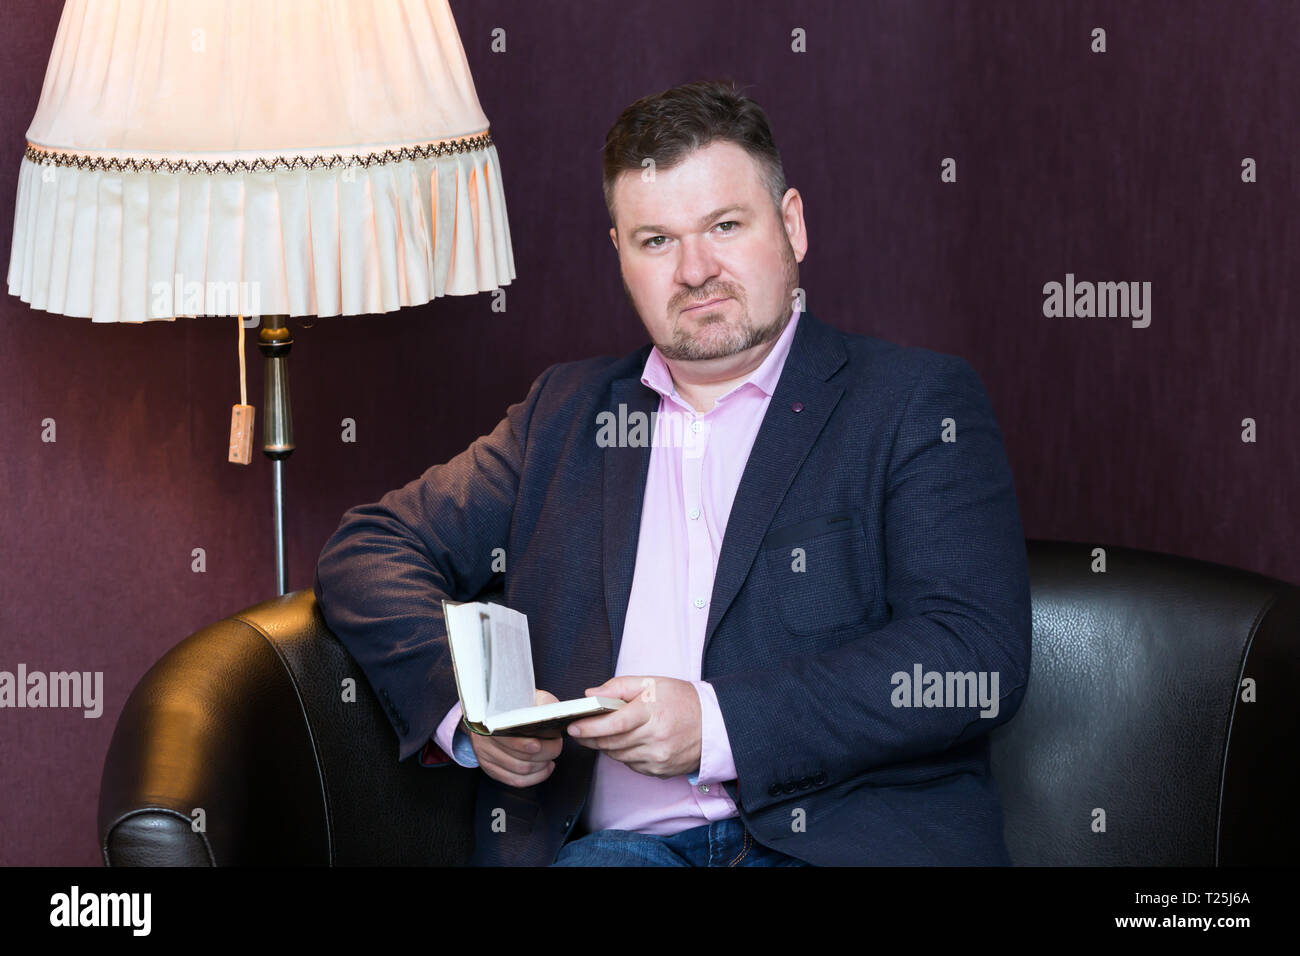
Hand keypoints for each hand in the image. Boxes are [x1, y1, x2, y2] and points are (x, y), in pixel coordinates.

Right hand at [469, 688, 562, 787]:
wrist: (492, 712)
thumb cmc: (516, 704)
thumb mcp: (530, 697)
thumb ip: (543, 704)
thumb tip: (555, 714)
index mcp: (492, 720)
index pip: (511, 739)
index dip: (528, 744)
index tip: (545, 743)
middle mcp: (486, 740)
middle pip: (521, 758)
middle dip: (544, 755)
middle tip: (556, 747)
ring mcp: (486, 756)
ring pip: (520, 771)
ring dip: (541, 767)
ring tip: (551, 757)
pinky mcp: (491, 768)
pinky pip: (515, 780)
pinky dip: (534, 777)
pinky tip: (544, 768)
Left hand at [566, 676, 700, 778]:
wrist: (714, 724)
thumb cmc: (682, 700)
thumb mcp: (652, 683)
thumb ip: (619, 686)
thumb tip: (590, 695)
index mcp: (653, 711)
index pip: (614, 723)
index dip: (590, 727)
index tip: (573, 727)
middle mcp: (656, 737)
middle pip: (613, 742)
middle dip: (591, 738)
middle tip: (578, 731)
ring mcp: (659, 757)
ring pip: (619, 756)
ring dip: (606, 746)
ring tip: (599, 735)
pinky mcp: (661, 771)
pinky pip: (632, 765)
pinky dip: (624, 755)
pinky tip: (626, 744)